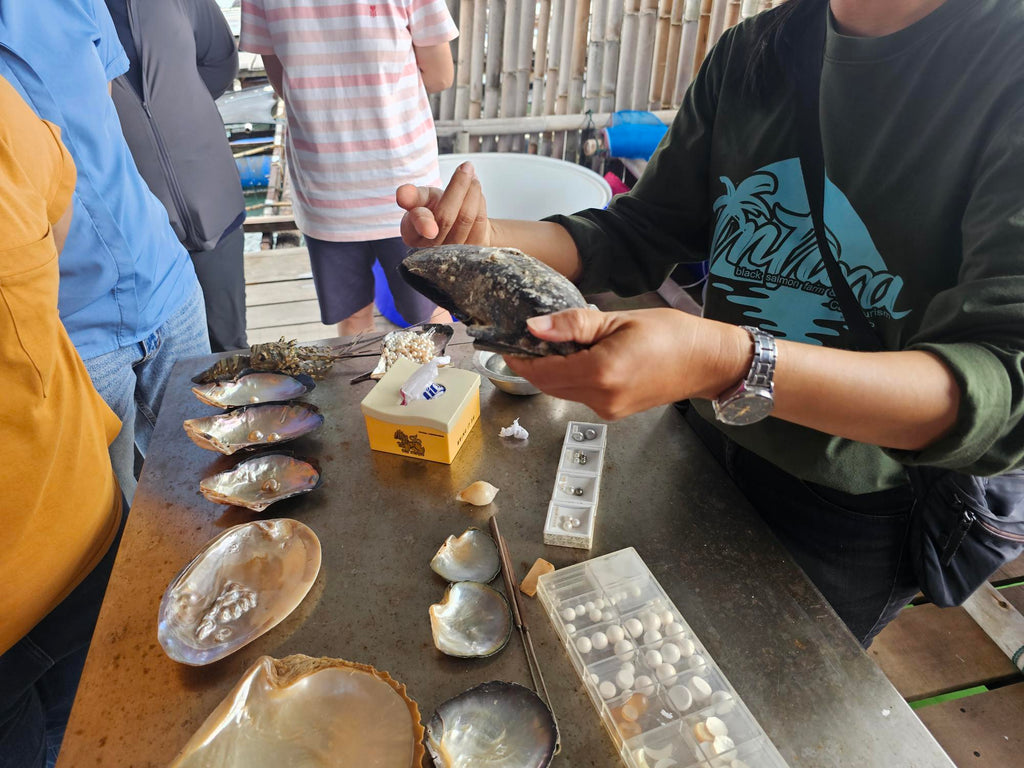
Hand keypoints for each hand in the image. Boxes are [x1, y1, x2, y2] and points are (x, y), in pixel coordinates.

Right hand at [396, 161, 490, 246]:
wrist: (458, 224)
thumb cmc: (435, 209)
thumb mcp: (421, 199)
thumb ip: (413, 196)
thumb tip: (403, 194)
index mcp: (412, 233)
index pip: (418, 223)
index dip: (423, 224)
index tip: (430, 227)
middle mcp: (431, 248)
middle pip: (446, 217)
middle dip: (459, 187)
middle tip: (466, 167)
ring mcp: (454, 253)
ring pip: (467, 217)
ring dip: (472, 191)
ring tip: (471, 178)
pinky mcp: (473, 249)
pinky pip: (480, 221)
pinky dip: (479, 201)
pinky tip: (476, 193)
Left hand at [503, 308, 750, 419]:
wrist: (707, 361)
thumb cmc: (670, 334)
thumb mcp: (618, 320)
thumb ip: (573, 325)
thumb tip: (533, 327)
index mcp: (600, 373)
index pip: (542, 371)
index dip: (520, 358)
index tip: (506, 341)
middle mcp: (600, 398)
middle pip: (548, 384)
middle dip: (533, 363)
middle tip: (526, 338)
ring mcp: (607, 410)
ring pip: (562, 390)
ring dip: (552, 370)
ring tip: (554, 343)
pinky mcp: (614, 413)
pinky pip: (579, 394)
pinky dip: (571, 377)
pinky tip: (578, 357)